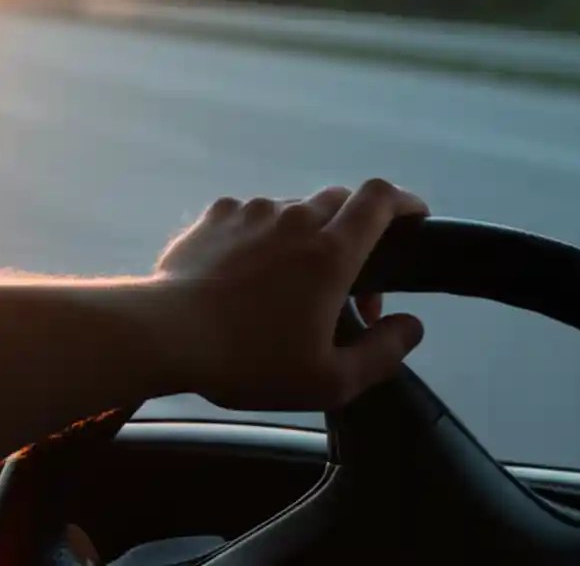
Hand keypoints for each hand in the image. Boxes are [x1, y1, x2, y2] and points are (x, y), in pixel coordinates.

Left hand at [154, 179, 428, 410]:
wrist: (166, 334)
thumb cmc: (251, 361)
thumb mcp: (329, 380)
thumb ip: (382, 353)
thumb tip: (411, 326)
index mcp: (331, 251)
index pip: (380, 199)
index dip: (404, 201)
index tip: (414, 216)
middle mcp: (294, 218)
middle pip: (340, 201)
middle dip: (357, 234)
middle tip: (349, 287)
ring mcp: (250, 212)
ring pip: (294, 210)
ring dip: (306, 237)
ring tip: (292, 284)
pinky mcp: (214, 216)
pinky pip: (251, 216)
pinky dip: (262, 237)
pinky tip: (247, 273)